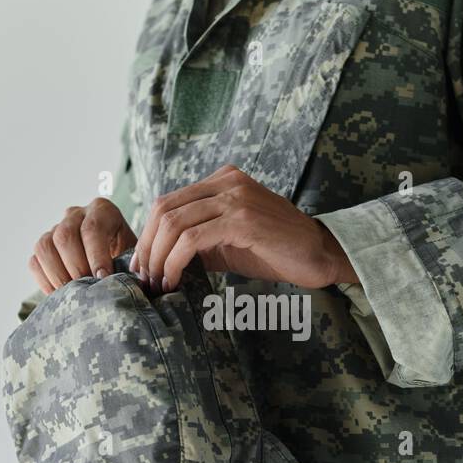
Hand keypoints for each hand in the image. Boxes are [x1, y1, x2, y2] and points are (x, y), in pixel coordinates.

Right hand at [28, 197, 137, 294]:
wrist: (117, 264)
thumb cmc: (129, 260)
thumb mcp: (136, 256)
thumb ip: (130, 263)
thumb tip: (122, 282)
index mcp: (103, 210)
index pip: (92, 228)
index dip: (96, 255)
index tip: (103, 278)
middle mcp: (76, 215)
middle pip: (65, 236)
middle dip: (76, 266)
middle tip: (88, 289)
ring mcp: (56, 229)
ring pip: (45, 246)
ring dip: (58, 274)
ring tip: (73, 294)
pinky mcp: (44, 248)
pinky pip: (35, 261)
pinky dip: (45, 281)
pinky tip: (61, 295)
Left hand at [132, 165, 357, 292]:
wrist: (319, 255)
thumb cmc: (275, 250)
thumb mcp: (228, 240)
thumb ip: (197, 240)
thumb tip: (157, 259)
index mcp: (223, 181)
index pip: (169, 201)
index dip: (149, 234)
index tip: (143, 264)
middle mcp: (227, 182)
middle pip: (165, 209)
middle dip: (148, 246)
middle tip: (144, 277)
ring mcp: (236, 198)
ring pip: (175, 223)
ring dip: (158, 257)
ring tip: (157, 281)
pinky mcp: (243, 220)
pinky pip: (193, 240)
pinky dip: (175, 262)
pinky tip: (174, 279)